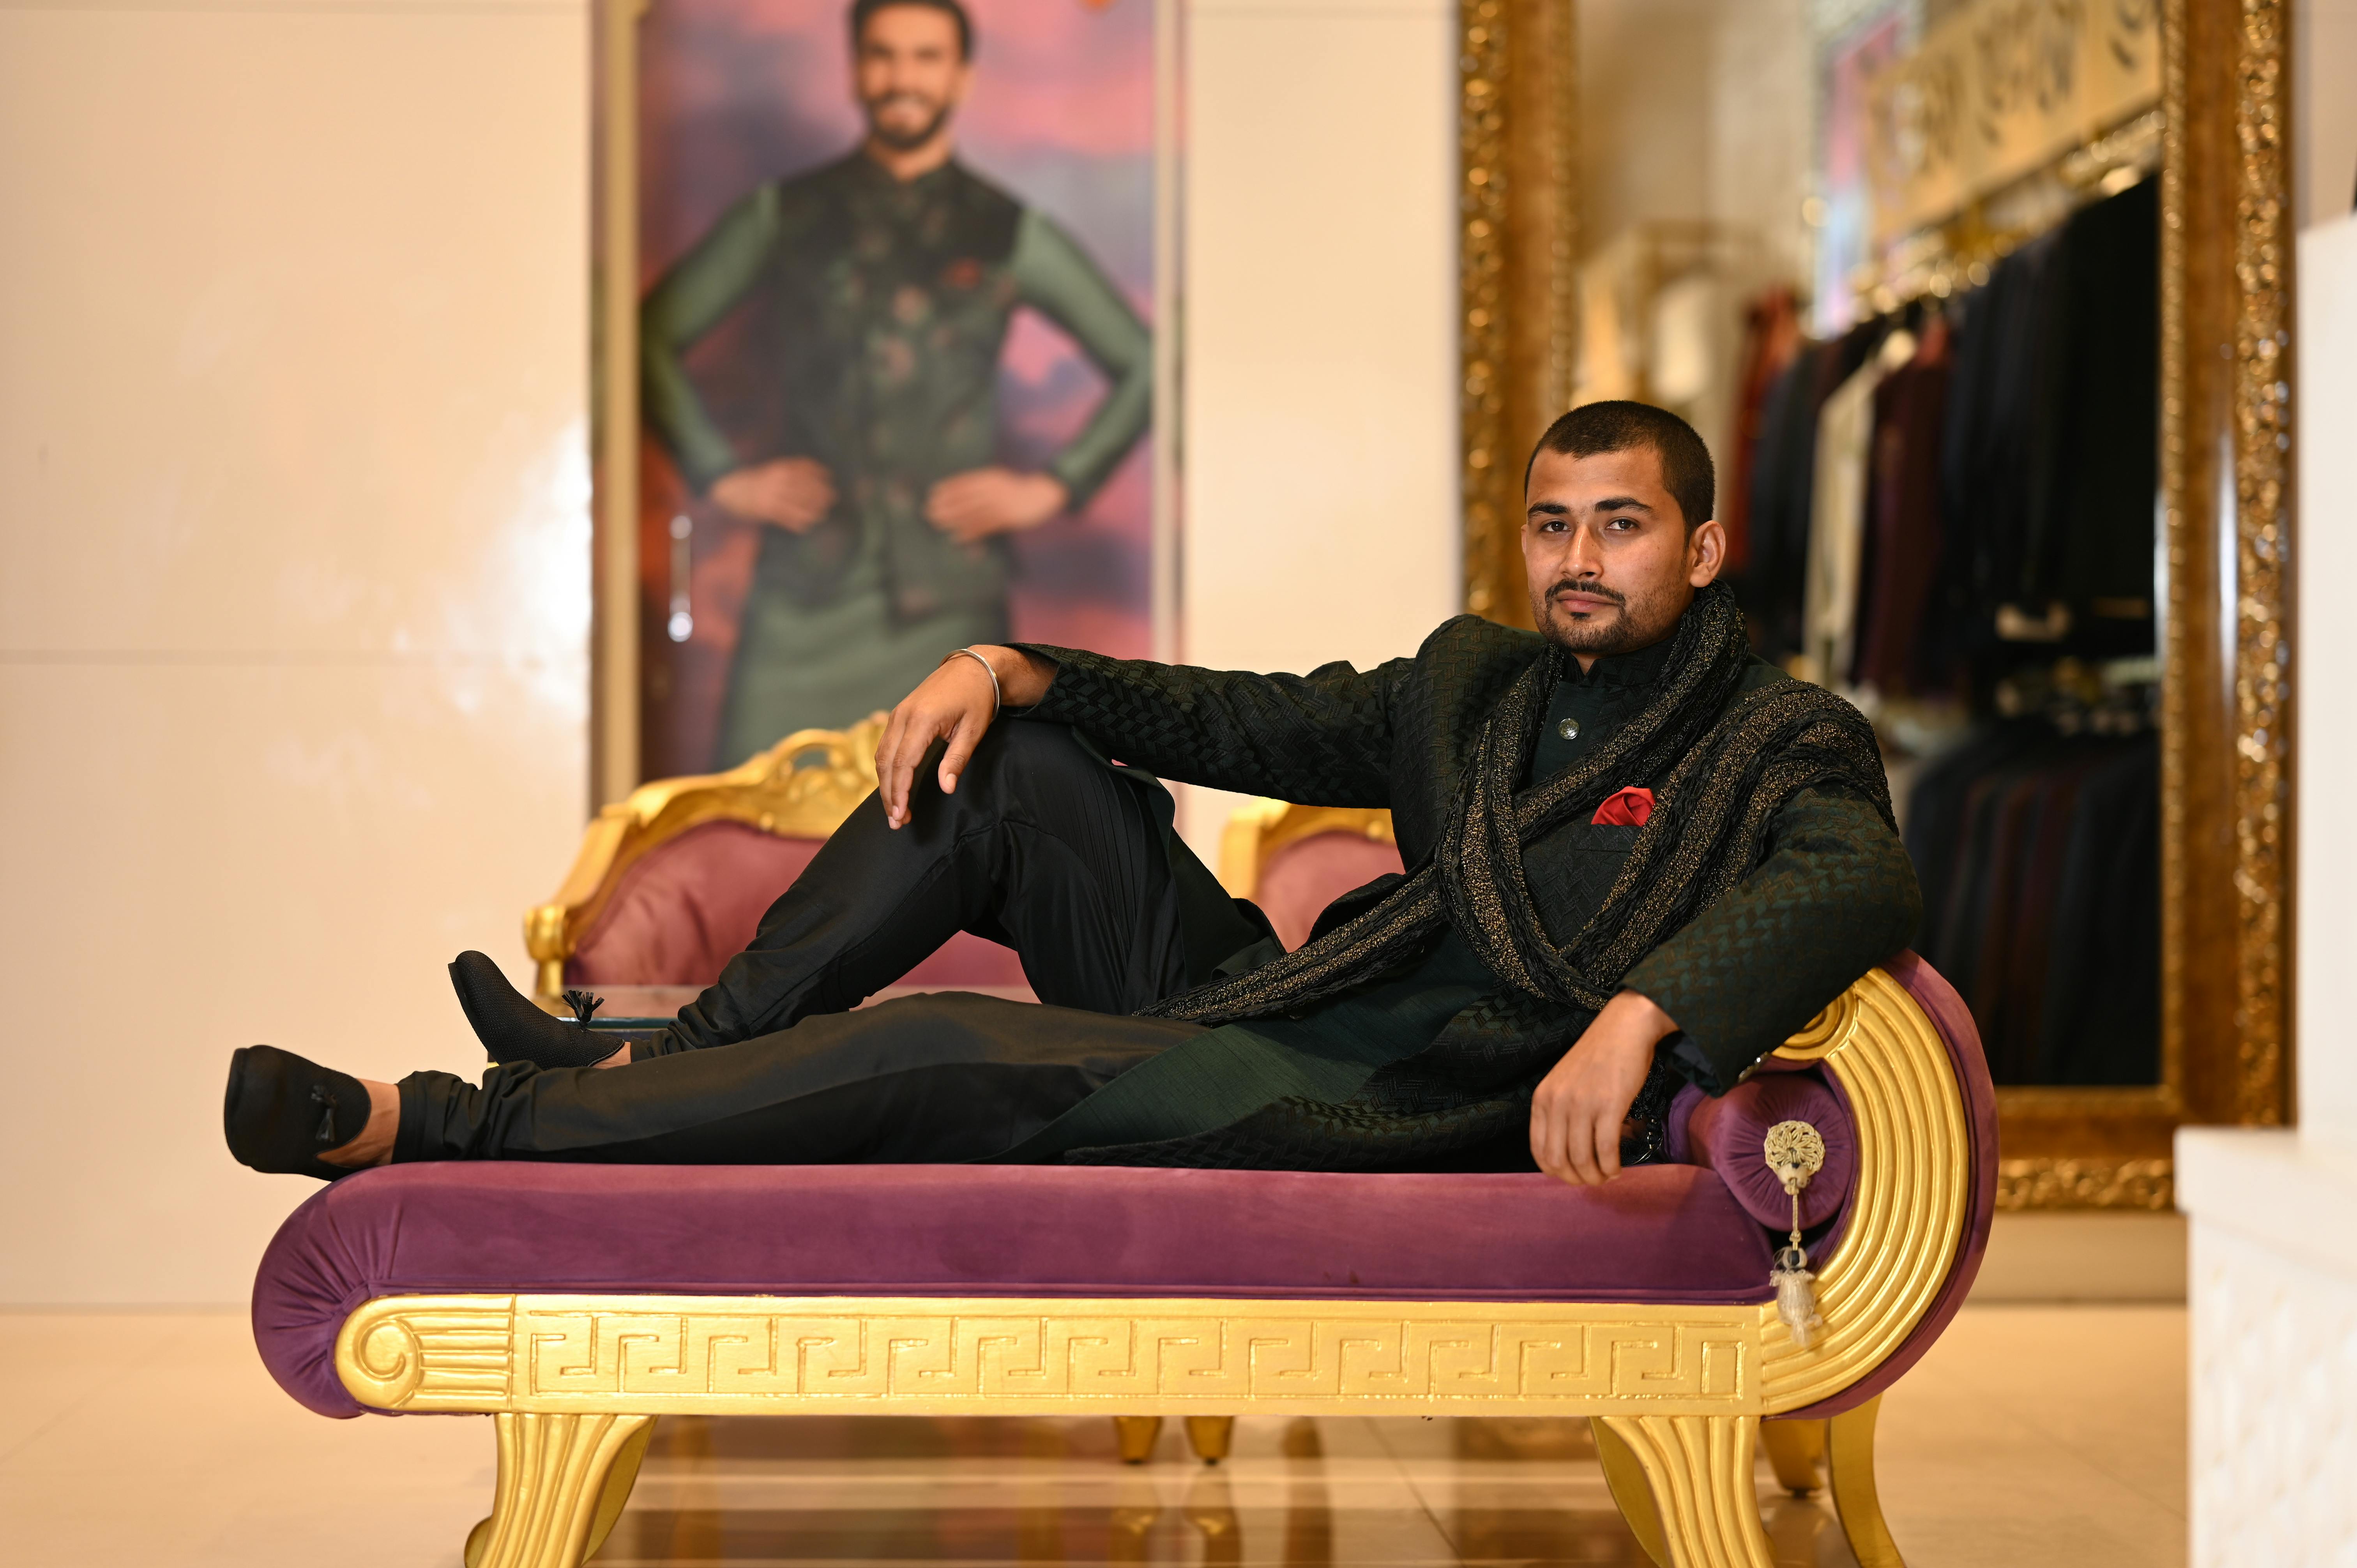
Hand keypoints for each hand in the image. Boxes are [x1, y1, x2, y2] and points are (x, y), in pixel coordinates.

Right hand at [711, 458, 836, 531]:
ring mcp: (771, 496)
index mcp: (778, 468)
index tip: (830, 477)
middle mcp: (776, 480)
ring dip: (812, 510)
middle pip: (805, 487)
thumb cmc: (752, 480)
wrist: (727, 490)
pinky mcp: (765, 511)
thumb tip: (816, 472)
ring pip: (798, 504)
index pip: (804, 468)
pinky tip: (805, 526)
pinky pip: (786, 518)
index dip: (819, 473)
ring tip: (822, 514)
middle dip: (821, 493)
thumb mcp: (770, 470)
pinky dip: (797, 523)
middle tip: (833, 498)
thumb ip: (789, 470)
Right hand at [872, 646, 1053, 828]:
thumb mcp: (973, 730)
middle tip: (897, 822)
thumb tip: (946, 788)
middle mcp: (903, 716)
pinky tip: (893, 787)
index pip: (904, 763)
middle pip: (887, 763)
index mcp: (922, 719)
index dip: (901, 791)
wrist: (972, 668)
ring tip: (894, 811)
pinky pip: (885, 746)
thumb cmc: (977, 699)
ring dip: (885, 785)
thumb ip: (957, 760)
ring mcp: (898, 714)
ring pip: (881, 755)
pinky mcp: (899, 716)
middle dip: (890, 795)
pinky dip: (886, 769)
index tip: (902, 814)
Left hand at [925, 467, 1067, 542]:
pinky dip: (970, 532)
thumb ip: (983, 483)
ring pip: (972, 512)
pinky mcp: (1007, 518)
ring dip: (953, 518)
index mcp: (991, 477)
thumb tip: (961, 489)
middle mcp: (993, 489)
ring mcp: (1000, 504)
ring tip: (937, 522)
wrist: (1043, 494)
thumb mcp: (999, 479)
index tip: (932, 493)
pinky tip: (957, 536)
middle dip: (945, 504)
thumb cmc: (1018, 488)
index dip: (947, 488)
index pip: (964, 482)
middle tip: (928, 510)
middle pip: (964, 497)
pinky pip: (985, 526)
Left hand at [1529, 990, 1678, 1185]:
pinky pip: (1606, 1149)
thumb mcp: (1565, 1083)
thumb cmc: (1598, 1057)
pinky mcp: (1609, 1105)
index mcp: (1541, 1099)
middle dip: (1577, 1179)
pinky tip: (1618, 1168)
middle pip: (1558, 1161)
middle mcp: (1556, 1103)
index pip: (1539, 1152)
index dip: (1557, 1172)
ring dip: (1597, 1176)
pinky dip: (1611, 1166)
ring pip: (1582, 1159)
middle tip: (1594, 1180)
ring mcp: (1581, 1104)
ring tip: (1609, 1176)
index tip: (1574, 1175)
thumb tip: (1568, 1154)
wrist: (1624, 1028)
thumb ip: (1560, 1113)